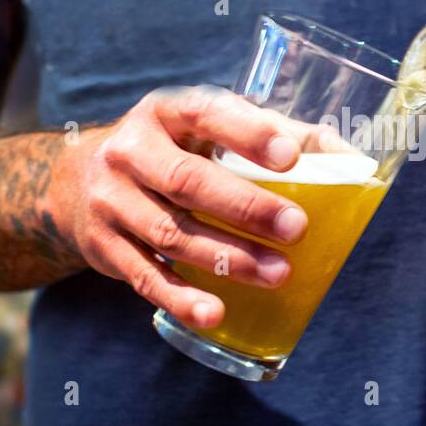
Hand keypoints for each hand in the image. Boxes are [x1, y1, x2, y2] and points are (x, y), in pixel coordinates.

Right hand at [61, 86, 313, 329]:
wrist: (74, 182)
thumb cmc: (171, 150)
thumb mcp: (208, 127)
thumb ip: (276, 134)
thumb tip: (350, 159)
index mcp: (165, 111)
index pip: (206, 114)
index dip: (248, 134)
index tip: (290, 156)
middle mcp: (131, 151)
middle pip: (188, 181)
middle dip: (246, 207)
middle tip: (296, 229)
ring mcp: (111, 200)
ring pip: (171, 233)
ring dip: (227, 258)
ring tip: (277, 274)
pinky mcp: (105, 246)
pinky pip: (146, 276)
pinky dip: (182, 298)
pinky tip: (215, 313)